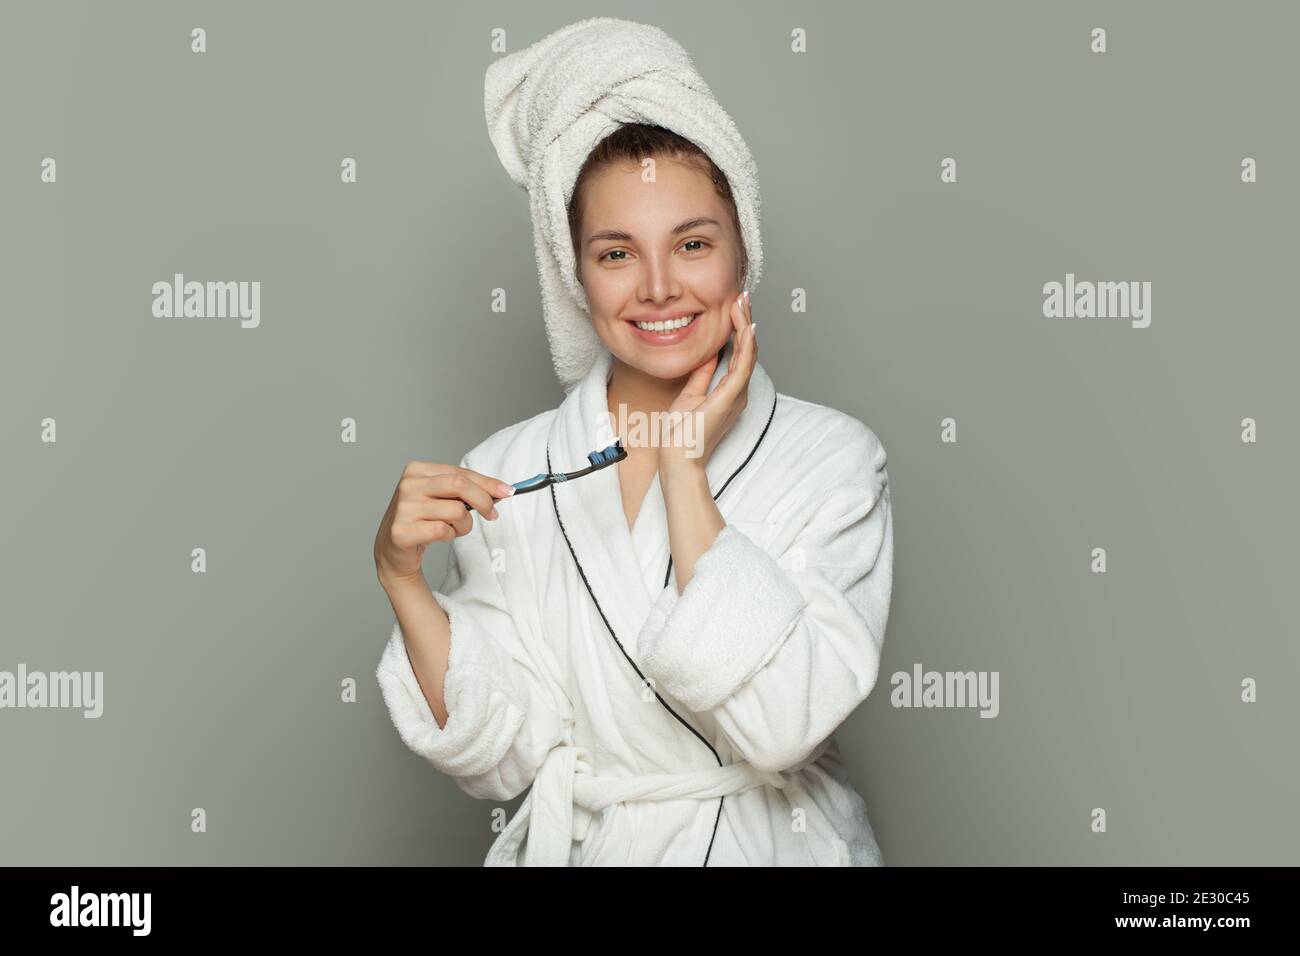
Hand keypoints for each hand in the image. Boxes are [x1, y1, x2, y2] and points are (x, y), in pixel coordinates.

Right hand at [374, 461, 512, 588]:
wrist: (394, 549)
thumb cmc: (423, 519)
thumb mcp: (442, 497)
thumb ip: (466, 488)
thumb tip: (501, 489)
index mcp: (417, 470)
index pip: (460, 473)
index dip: (487, 483)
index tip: (507, 491)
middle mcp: (408, 485)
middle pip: (459, 485)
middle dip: (483, 500)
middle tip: (492, 514)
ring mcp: (403, 508)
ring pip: (455, 511)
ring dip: (464, 525)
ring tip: (454, 528)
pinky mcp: (402, 531)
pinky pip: (443, 530)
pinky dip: (450, 535)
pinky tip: (442, 535)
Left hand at [658, 290, 756, 471]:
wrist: (678, 458)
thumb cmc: (681, 434)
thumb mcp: (690, 394)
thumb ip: (702, 374)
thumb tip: (708, 353)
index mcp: (729, 392)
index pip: (738, 354)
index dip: (739, 329)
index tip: (734, 307)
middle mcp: (738, 392)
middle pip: (747, 350)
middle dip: (745, 321)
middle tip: (742, 296)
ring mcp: (737, 395)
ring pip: (748, 354)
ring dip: (747, 326)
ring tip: (743, 303)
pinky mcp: (730, 398)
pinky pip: (742, 367)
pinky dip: (746, 345)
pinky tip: (746, 327)